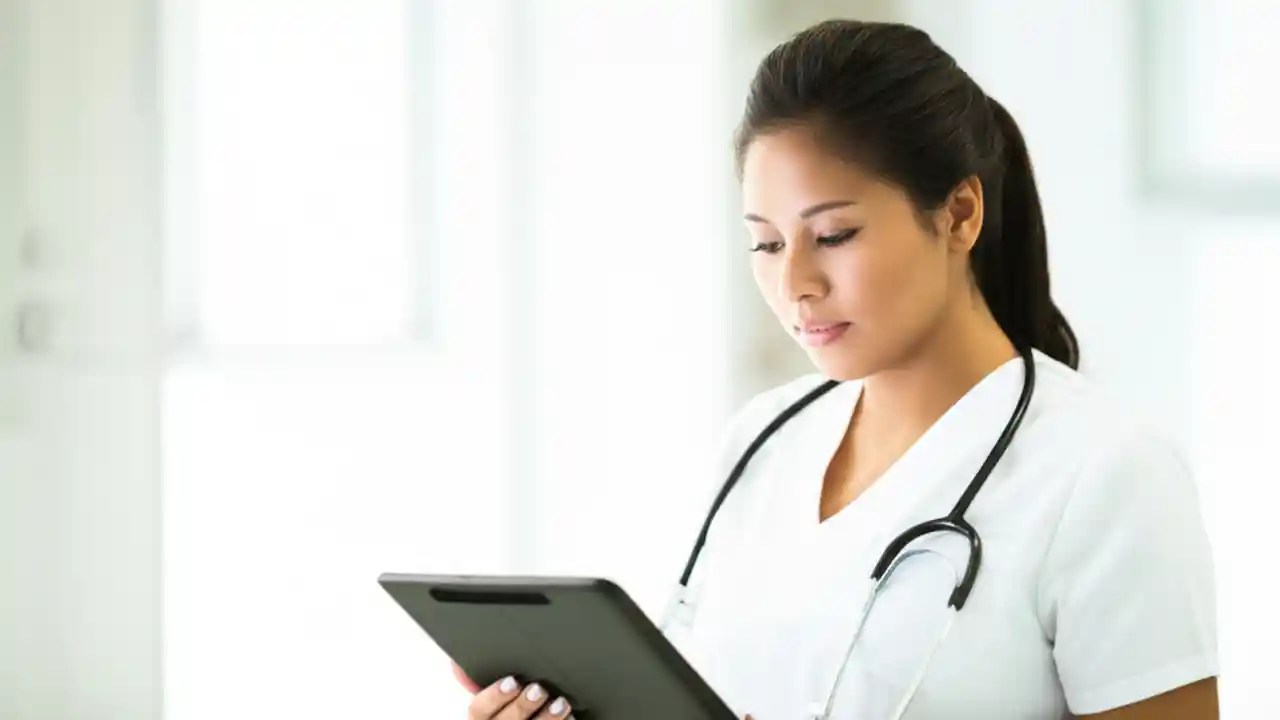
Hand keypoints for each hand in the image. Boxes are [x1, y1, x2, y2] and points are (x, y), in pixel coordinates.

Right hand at [454, 661, 575, 719]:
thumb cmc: (508, 707)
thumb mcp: (496, 695)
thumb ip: (485, 679)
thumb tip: (462, 661)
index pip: (479, 709)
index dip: (495, 695)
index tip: (513, 681)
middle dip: (522, 706)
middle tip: (538, 689)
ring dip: (547, 718)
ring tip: (561, 703)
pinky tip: (570, 718)